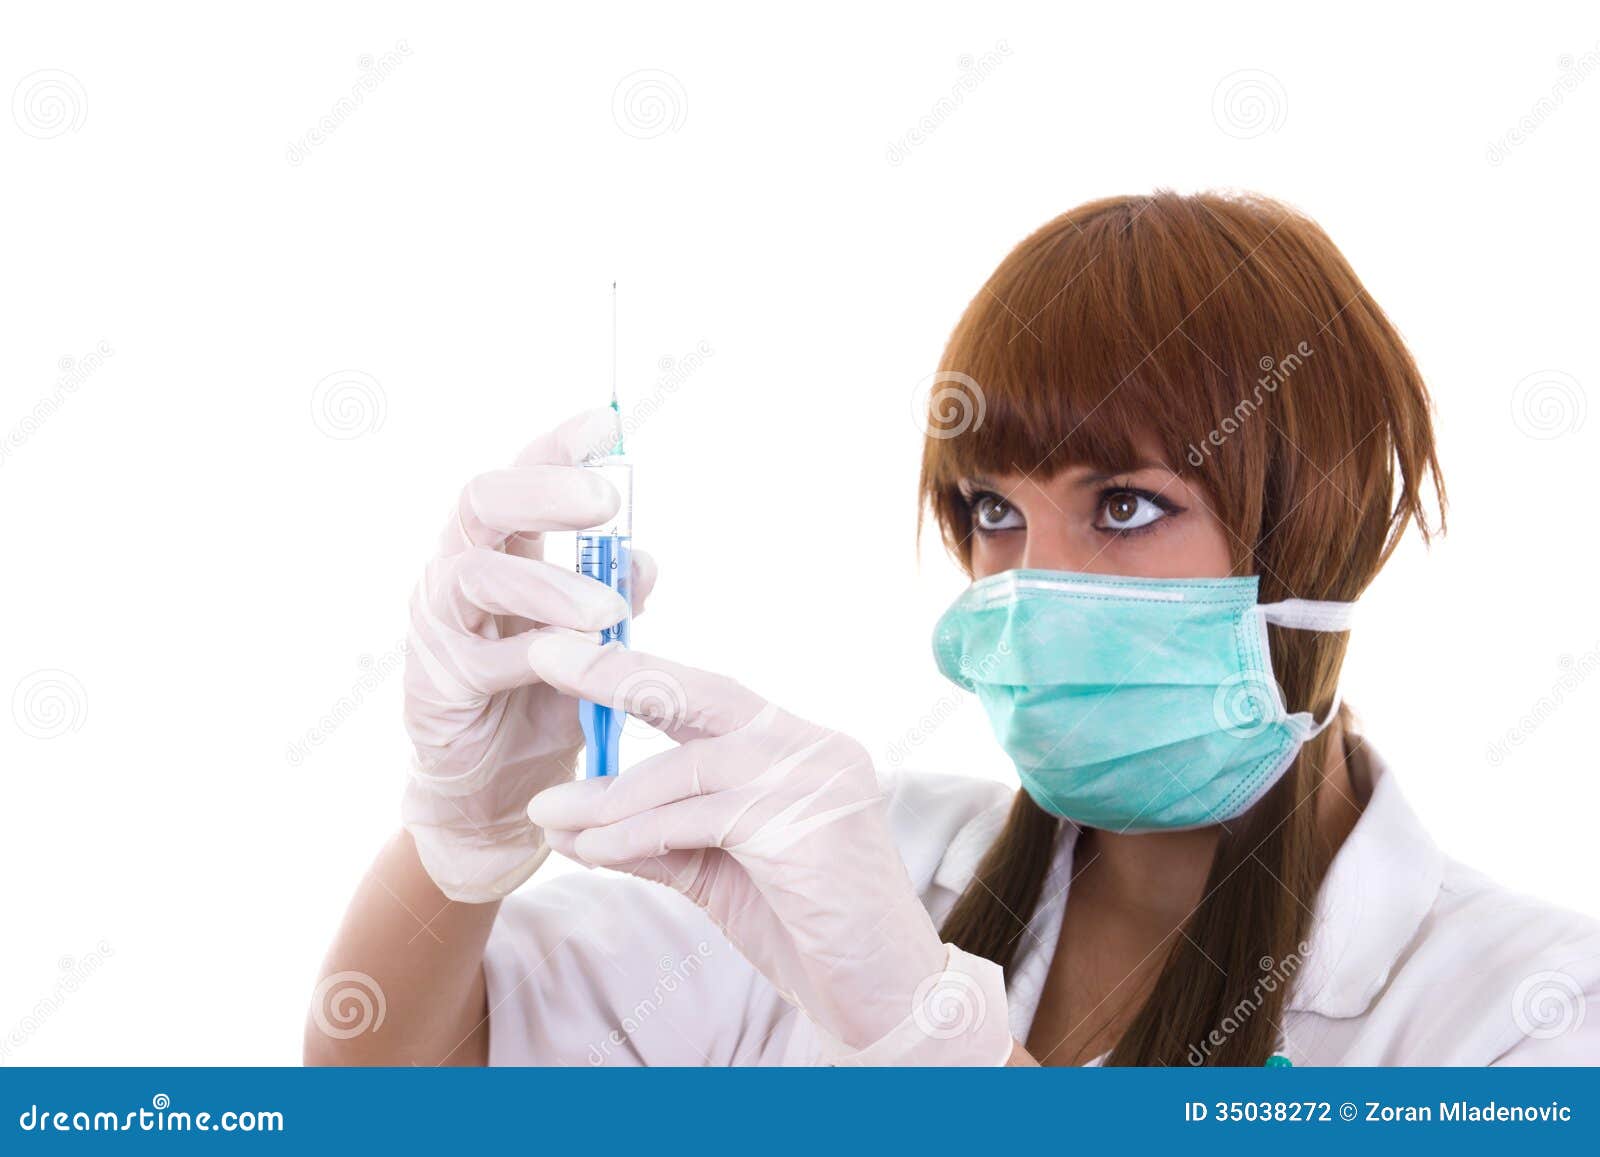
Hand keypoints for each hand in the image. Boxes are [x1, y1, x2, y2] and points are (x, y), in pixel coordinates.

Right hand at [400, 409, 656, 902]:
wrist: (499, 798)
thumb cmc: (546, 702)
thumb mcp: (594, 642)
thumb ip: (613, 598)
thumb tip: (645, 559)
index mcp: (502, 552)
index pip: (521, 476)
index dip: (558, 445)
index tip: (608, 422)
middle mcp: (459, 574)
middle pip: (482, 502)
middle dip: (543, 491)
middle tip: (605, 500)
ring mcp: (439, 627)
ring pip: (475, 575)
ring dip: (546, 585)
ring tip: (605, 609)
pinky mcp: (436, 686)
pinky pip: (480, 659)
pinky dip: (532, 655)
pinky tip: (575, 660)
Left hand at [524, 635, 1012, 1065]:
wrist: (888, 996)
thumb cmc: (807, 931)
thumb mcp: (715, 872)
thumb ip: (651, 839)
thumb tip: (563, 819)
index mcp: (798, 746)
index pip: (709, 695)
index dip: (638, 674)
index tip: (570, 656)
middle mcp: (814, 746)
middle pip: (705, 693)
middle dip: (621, 672)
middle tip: (549, 657)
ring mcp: (818, 780)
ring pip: (692, 765)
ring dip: (611, 792)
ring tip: (549, 811)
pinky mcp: (809, 825)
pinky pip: (701, 817)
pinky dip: (637, 832)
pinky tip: (591, 848)